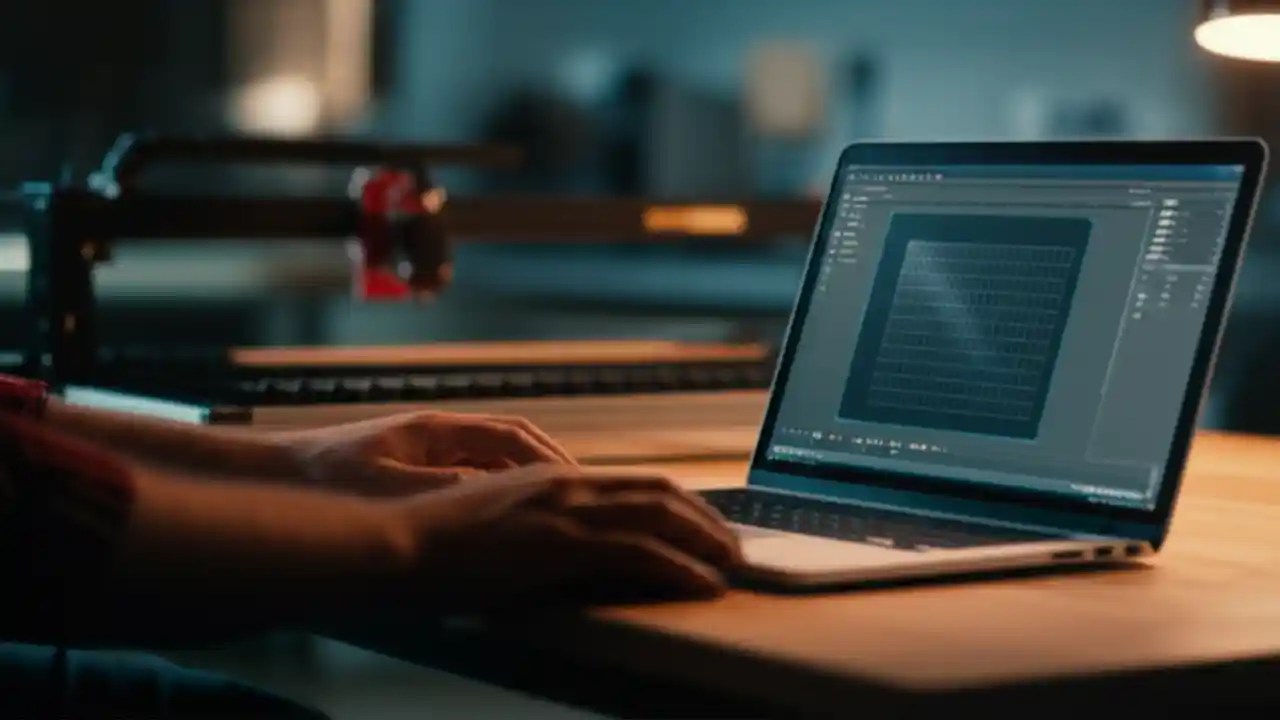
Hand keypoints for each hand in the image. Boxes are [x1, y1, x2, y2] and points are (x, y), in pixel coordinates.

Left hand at [278, 411, 576, 495]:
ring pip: (488, 462)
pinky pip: (465, 479)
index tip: (579, 483)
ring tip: (550, 515)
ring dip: (520, 483)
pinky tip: (498, 526)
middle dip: (546, 469)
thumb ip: (447, 489)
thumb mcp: (389, 490)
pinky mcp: (406, 470)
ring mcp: (421, 451)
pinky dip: (491, 495)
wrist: (270, 476)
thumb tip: (502, 493)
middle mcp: (434, 434)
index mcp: (434, 430)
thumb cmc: (322, 481)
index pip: (511, 435)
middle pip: (507, 444)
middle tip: (580, 500)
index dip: (550, 458)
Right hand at [388, 463, 741, 606]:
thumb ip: (541, 532)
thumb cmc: (433, 544)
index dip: (681, 505)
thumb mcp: (498, 528)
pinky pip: (639, 551)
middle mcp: (566, 484)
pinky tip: (702, 585)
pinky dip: (680, 567)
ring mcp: (564, 510)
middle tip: (734, 548)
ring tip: (732, 568)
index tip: (706, 527)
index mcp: (553, 479)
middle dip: (706, 520)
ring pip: (660, 516)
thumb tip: (578, 556)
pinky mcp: (559, 541)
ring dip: (705, 542)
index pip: (637, 484)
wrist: (393, 544)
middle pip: (660, 493)